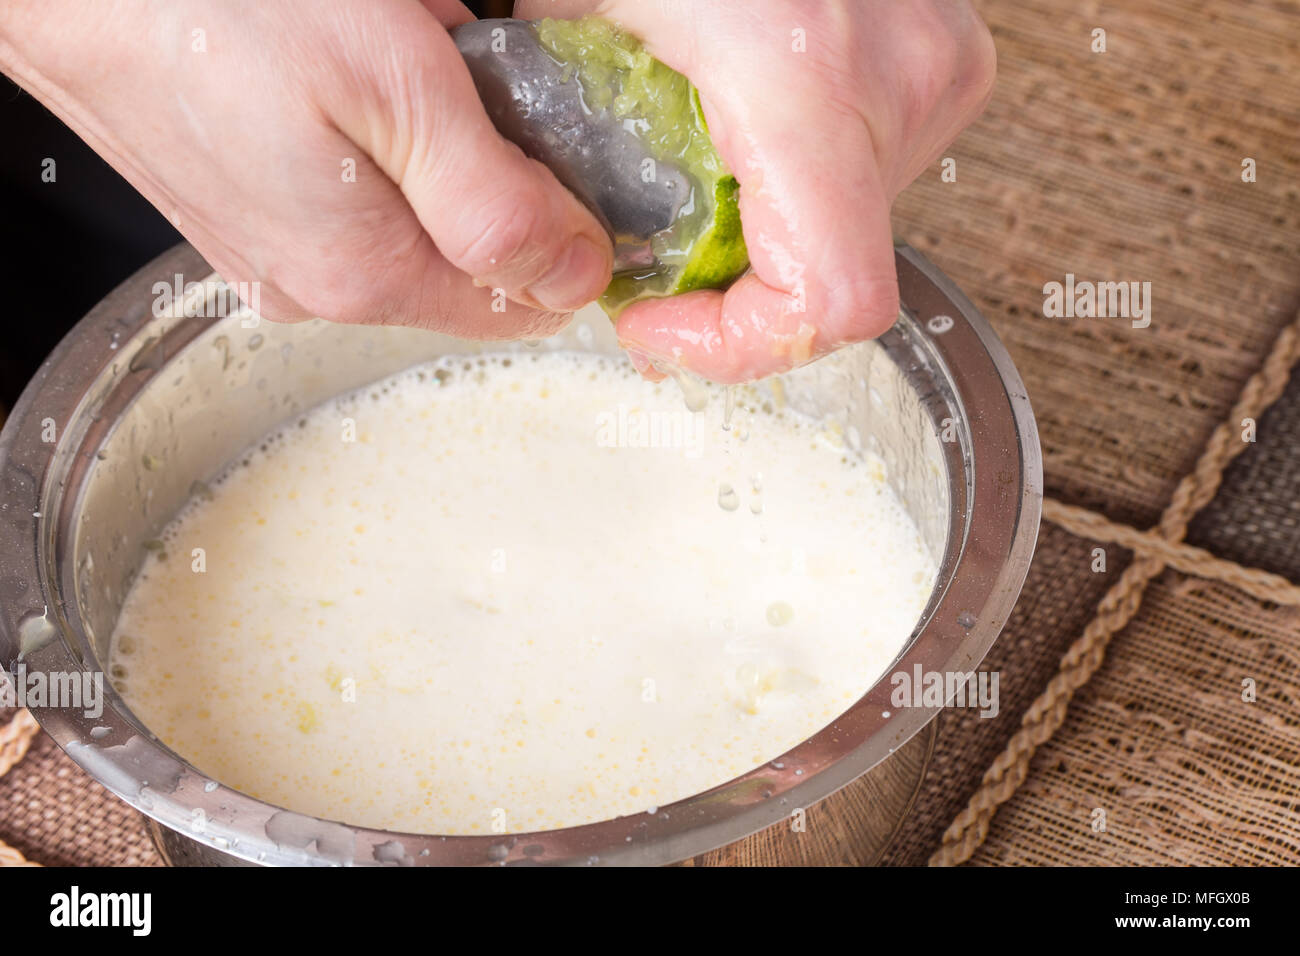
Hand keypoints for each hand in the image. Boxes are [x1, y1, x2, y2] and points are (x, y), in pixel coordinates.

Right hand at [0, 0, 613, 335]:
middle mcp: (318, 291)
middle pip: (466, 270)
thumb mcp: (398, 89)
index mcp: (366, 273)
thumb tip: (574, 280)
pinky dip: (371, 149)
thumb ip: (496, 203)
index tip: (552, 156)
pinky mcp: (246, 226)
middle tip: (454, 85)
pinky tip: (339, 85)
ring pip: (411, 232)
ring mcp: (275, 262)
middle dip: (488, 180)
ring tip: (388, 70)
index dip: (560, 237)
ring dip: (428, 156)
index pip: (521, 307)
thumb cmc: (219, 6)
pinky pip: (351, 205)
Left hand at [516, 0, 995, 382]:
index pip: (828, 303)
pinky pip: (868, 174)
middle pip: (826, 277)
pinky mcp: (942, 66)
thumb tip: (536, 231)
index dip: (735, 347)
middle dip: (726, 284)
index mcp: (801, 76)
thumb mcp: (575, 13)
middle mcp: (896, 83)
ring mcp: (933, 74)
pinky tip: (740, 138)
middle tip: (651, 241)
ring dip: (761, 232)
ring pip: (848, 231)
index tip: (657, 319)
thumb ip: (560, 126)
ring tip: (696, 168)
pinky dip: (797, 184)